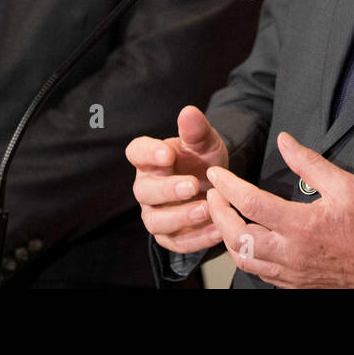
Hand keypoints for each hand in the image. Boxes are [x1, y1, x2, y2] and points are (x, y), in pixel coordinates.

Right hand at [126, 105, 229, 253]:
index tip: (168, 154)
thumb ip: (196, 130)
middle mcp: (147, 187)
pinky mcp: (169, 236)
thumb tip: (189, 112)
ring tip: (206, 209)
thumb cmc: (202, 159)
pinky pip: (177, 242)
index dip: (149, 154)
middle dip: (168, 190)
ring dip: (180, 217)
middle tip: (192, 185)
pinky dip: (197, 239)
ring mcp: (156, 213)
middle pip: (145, 191)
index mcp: (149, 159)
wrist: (216, 184)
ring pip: (156, 221)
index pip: (137, 152)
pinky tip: (217, 230)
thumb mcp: (205, 142)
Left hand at [205, 131, 353, 287]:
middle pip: (236, 237)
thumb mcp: (345, 184)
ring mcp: (291, 273)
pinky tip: (245, 239)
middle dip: (218, 213)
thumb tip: (284, 141)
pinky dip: (245, 254)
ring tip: (224, 216)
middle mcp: (291, 253)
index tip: (217, 173)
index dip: (228, 185)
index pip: (250, 204)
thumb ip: (309, 162)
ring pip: (243, 259)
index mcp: (302, 225)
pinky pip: (259, 272)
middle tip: (213, 194)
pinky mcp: (295, 284)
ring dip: (227, 236)